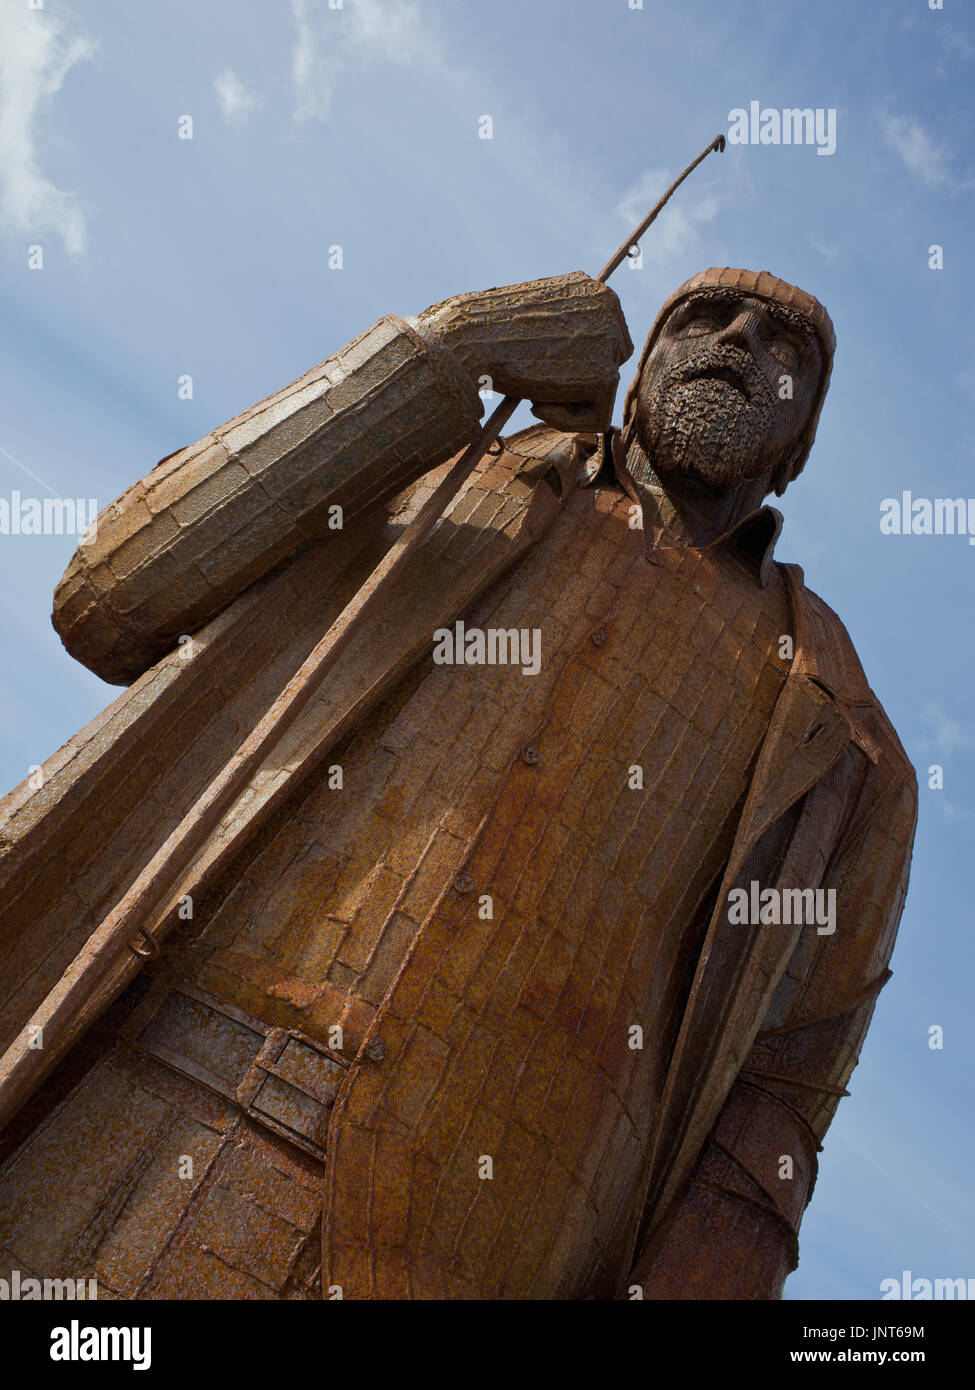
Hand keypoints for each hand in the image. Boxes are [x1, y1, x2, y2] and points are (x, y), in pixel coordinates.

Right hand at [414, 271, 632, 432]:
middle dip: (578, 382)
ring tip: (533, 397)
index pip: (603, 335)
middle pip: (610, 361)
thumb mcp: (529, 320)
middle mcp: (609, 307)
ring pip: (603, 391)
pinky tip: (535, 406)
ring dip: (569, 403)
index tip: (539, 366)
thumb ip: (559, 332)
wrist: (471, 339)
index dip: (574, 361)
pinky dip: (565, 422)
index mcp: (591, 289)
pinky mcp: (605, 375)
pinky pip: (598, 417)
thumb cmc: (486, 330)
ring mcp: (610, 339)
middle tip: (538, 386)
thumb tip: (574, 363)